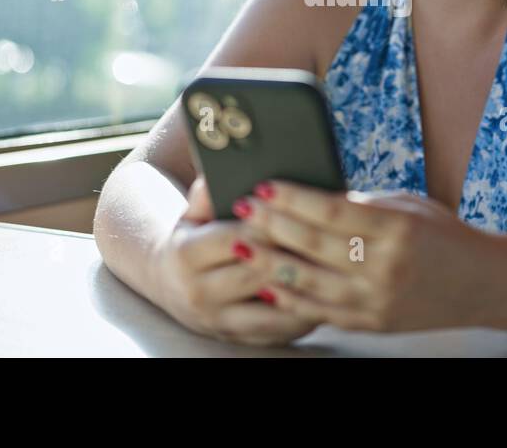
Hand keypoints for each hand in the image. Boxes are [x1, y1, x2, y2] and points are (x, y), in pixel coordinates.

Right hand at [152, 175, 319, 346]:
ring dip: (308, 287)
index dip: (274, 224)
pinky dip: (305, 314)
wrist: (169, 283)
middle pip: (261, 271)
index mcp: (187, 255)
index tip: (305, 210)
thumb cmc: (194, 236)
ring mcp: (219, 320)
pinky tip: (327, 296)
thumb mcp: (192, 211)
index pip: (238, 236)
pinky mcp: (238, 338)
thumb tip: (227, 168)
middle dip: (298, 253)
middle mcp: (200, 293)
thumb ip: (208, 190)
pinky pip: (279, 331)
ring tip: (338, 267)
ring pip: (274, 307)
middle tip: (335, 239)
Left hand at [232, 180, 490, 331]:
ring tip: (240, 245)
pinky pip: (321, 311)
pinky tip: (267, 280)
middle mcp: (387, 267)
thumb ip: (361, 205)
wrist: (482, 284)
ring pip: (309, 282)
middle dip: (271, 226)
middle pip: (314, 246)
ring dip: (268, 262)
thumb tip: (309, 197)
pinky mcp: (373, 324)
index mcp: (398, 229)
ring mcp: (378, 300)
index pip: (332, 213)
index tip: (263, 186)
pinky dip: (290, 296)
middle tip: (241, 209)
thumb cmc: (443, 235)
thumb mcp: (408, 206)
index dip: (293, 199)